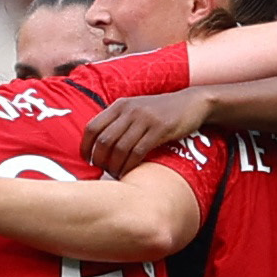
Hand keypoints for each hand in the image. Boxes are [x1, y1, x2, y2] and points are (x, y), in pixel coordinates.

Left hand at [82, 89, 212, 177]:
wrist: (191, 103)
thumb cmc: (160, 111)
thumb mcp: (136, 109)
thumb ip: (118, 122)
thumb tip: (97, 146)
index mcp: (119, 106)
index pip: (92, 127)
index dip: (85, 147)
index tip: (87, 160)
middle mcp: (129, 110)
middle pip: (104, 141)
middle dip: (100, 160)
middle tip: (103, 170)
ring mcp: (144, 119)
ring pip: (120, 149)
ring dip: (115, 166)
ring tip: (116, 174)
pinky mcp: (159, 129)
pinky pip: (138, 152)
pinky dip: (129, 166)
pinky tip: (128, 173)